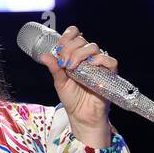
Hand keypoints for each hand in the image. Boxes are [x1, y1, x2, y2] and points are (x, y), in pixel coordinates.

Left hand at [37, 24, 114, 141]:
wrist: (82, 116)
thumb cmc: (72, 99)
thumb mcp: (59, 82)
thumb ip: (54, 69)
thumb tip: (44, 56)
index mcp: (75, 56)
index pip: (75, 36)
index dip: (67, 36)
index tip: (59, 48)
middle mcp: (87, 58)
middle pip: (82, 40)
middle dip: (69, 49)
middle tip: (64, 63)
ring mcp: (99, 65)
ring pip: (93, 47)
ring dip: (79, 54)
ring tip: (72, 68)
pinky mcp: (109, 74)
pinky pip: (109, 60)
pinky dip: (100, 60)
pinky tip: (90, 66)